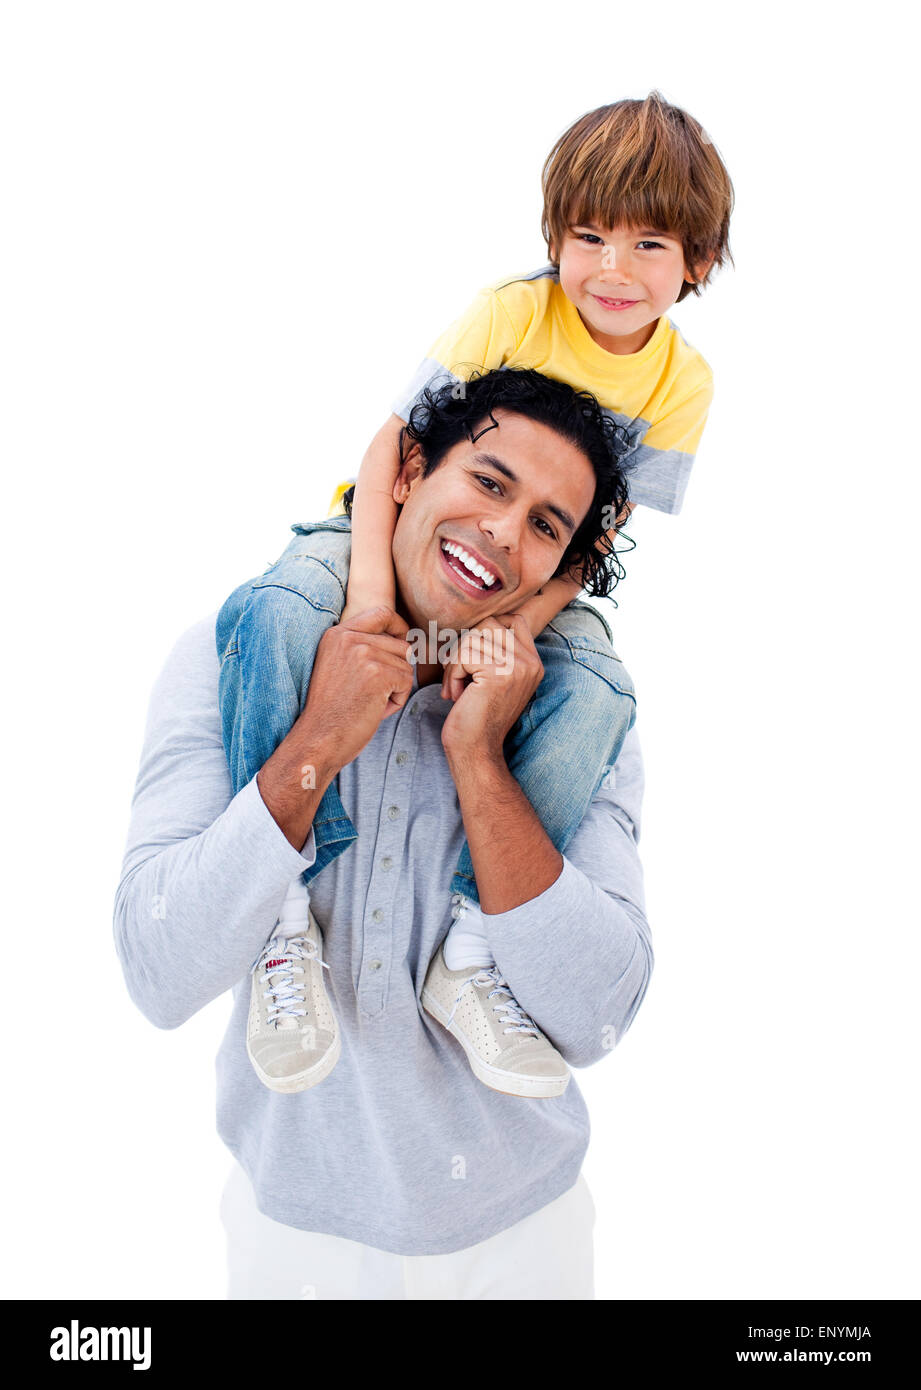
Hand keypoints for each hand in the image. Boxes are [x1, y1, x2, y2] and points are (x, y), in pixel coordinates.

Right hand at [299, 606, 413, 772]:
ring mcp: (363, 653)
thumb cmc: (332, 710)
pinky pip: (407, 682)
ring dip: (396, 688)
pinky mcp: (377, 673)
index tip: (402, 643)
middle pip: (401, 645)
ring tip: (370, 702)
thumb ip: (362, 648)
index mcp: (337, 634)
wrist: (318, 738)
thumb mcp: (340, 666)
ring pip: (406, 665)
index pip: (382, 613)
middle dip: (396, 672)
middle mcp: (349, 638)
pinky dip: (397, 701)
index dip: (399, 627)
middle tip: (372, 694)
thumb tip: (407, 640)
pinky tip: (375, 710)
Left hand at [440, 614, 543, 763]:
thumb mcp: (494, 679)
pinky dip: (452, 674)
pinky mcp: (499, 674)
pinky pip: (464, 655)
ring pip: (473, 638)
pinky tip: (456, 695)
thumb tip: (477, 622)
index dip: (486, 630)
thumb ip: (496, 652)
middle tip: (458, 674)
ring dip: (455, 662)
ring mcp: (518, 667)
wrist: (476, 751)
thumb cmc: (477, 716)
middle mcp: (531, 662)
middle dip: (465, 646)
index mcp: (533, 663)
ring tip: (457, 688)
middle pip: (489, 624)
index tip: (471, 657)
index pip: (514, 620)